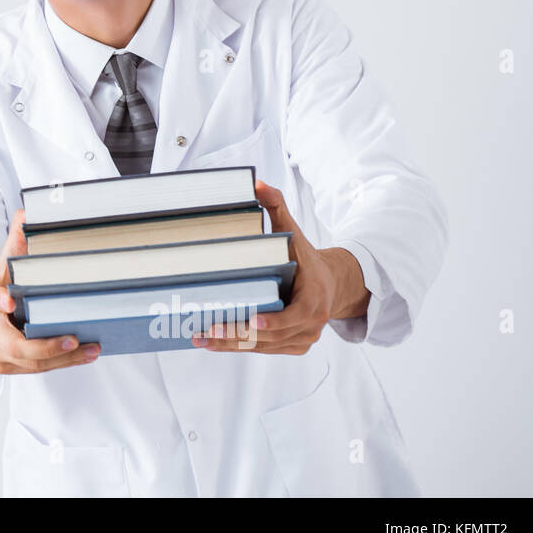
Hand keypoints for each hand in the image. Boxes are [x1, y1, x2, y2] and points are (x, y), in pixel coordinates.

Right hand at [0, 208, 102, 372]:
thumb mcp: (0, 269)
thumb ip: (14, 244)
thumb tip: (27, 213)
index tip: (9, 301)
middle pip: (15, 345)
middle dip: (45, 346)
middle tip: (71, 338)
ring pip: (32, 363)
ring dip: (63, 358)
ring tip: (91, 348)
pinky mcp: (10, 368)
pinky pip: (38, 369)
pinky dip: (62, 363)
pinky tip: (84, 354)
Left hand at [194, 180, 340, 353]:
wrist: (331, 284)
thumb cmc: (305, 258)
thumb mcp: (294, 231)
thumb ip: (276, 207)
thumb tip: (256, 183)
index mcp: (314, 298)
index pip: (294, 315)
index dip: (274, 321)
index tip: (252, 321)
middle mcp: (310, 324)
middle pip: (271, 336)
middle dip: (238, 335)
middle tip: (208, 331)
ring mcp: (302, 338)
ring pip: (263, 347)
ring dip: (231, 345)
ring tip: (201, 338)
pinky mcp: (292, 346)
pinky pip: (263, 350)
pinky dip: (239, 348)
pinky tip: (213, 343)